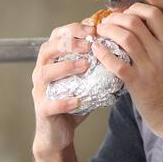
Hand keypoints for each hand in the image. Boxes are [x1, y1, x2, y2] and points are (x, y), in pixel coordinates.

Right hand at [31, 20, 96, 155]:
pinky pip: (49, 104)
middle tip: (89, 44)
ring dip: (65, 67)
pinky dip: (64, 101)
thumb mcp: (85, 80)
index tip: (93, 28)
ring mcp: (40, 91)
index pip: (56, 36)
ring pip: (44, 74)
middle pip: (46, 49)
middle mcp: (41, 72)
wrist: (59, 133)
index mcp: (51, 61)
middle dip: (68, 43)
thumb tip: (123, 49)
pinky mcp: (42, 110)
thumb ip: (96, 65)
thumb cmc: (73, 102)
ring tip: (85, 66)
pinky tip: (78, 100)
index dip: (73, 29)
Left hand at [91, 3, 162, 141]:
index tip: (122, 14)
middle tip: (104, 23)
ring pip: (125, 38)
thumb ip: (160, 48)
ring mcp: (150, 67)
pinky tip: (96, 51)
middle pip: (134, 22)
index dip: (134, 9)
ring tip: (98, 34)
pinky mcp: (137, 83)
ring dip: (107, 32)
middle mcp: (161, 52)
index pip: (154, 13)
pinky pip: (116, 63)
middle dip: (115, 19)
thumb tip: (140, 37)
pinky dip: (103, 54)